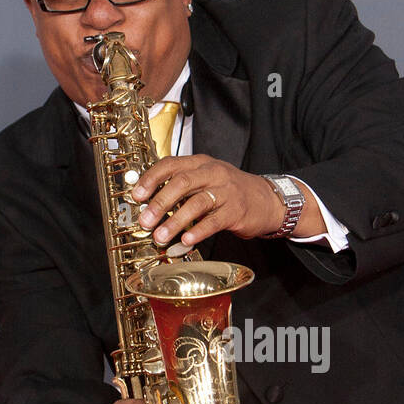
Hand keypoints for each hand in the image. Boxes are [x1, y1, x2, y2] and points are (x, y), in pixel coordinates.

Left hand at [133, 153, 285, 247]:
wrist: (267, 200)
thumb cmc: (230, 192)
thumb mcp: (206, 180)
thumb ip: (182, 187)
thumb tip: (150, 203)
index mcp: (201, 163)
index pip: (171, 164)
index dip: (151, 179)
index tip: (137, 196)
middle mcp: (213, 173)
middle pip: (181, 183)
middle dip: (160, 202)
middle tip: (145, 220)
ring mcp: (226, 191)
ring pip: (196, 203)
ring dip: (175, 221)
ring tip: (161, 236)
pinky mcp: (236, 211)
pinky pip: (214, 221)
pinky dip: (198, 231)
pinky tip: (186, 241)